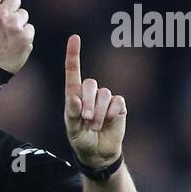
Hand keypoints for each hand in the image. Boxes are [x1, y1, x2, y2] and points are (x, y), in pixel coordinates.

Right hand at [0, 0, 33, 76]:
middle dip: (11, 10)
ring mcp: (15, 27)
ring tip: (8, 37)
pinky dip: (23, 36)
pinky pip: (29, 28)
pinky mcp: (25, 38)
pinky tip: (14, 44)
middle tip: (4, 24)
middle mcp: (2, 16)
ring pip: (23, 15)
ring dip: (18, 23)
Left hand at [64, 34, 126, 167]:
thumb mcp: (73, 131)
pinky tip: (109, 122)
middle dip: (88, 103)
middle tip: (88, 120)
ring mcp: (105, 98)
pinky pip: (117, 101)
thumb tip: (74, 98)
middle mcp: (90, 94)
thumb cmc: (82, 141)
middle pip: (90, 84)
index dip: (74, 55)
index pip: (73, 72)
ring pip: (104, 94)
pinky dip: (112, 114)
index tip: (74, 38)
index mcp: (75, 96)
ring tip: (96, 127)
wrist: (98, 153)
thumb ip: (71, 115)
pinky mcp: (118, 104)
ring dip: (100, 113)